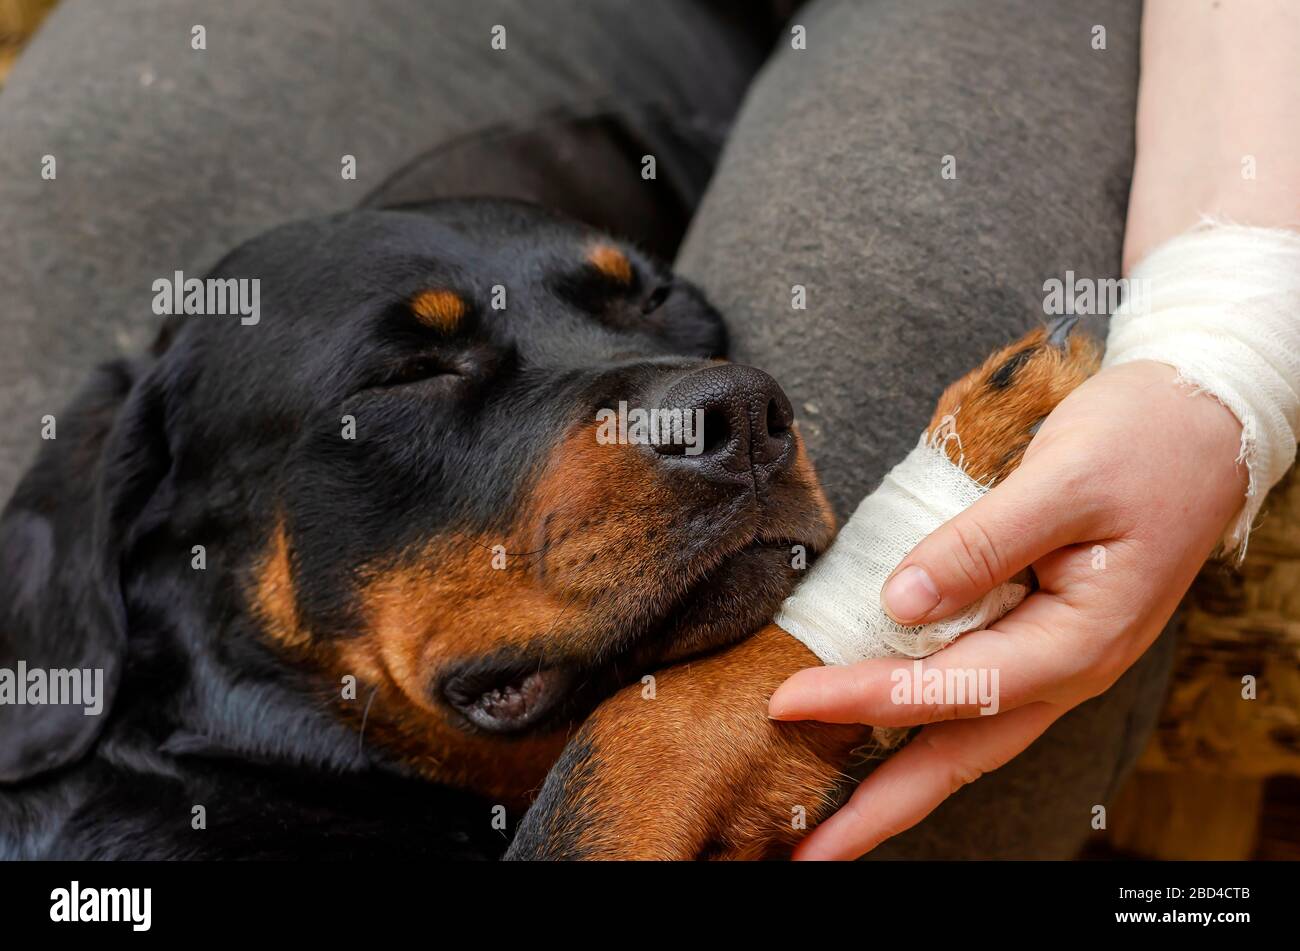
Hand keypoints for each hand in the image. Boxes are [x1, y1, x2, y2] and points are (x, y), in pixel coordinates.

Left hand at [768, 359, 1247, 859]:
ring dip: (897, 784)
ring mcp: (1054, 660)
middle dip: (881, 810)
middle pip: (959, 757)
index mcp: (1077, 639)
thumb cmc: (1144, 446)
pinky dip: (921, 731)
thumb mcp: (1063, 482)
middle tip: (807, 853)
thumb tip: (899, 600)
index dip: (863, 696)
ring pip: (966, 741)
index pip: (950, 687)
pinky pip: (973, 703)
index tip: (789, 702)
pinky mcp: (1039, 638)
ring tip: (833, 822)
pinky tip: (880, 739)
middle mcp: (1066, 668)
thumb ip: (980, 545)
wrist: (1204, 429)